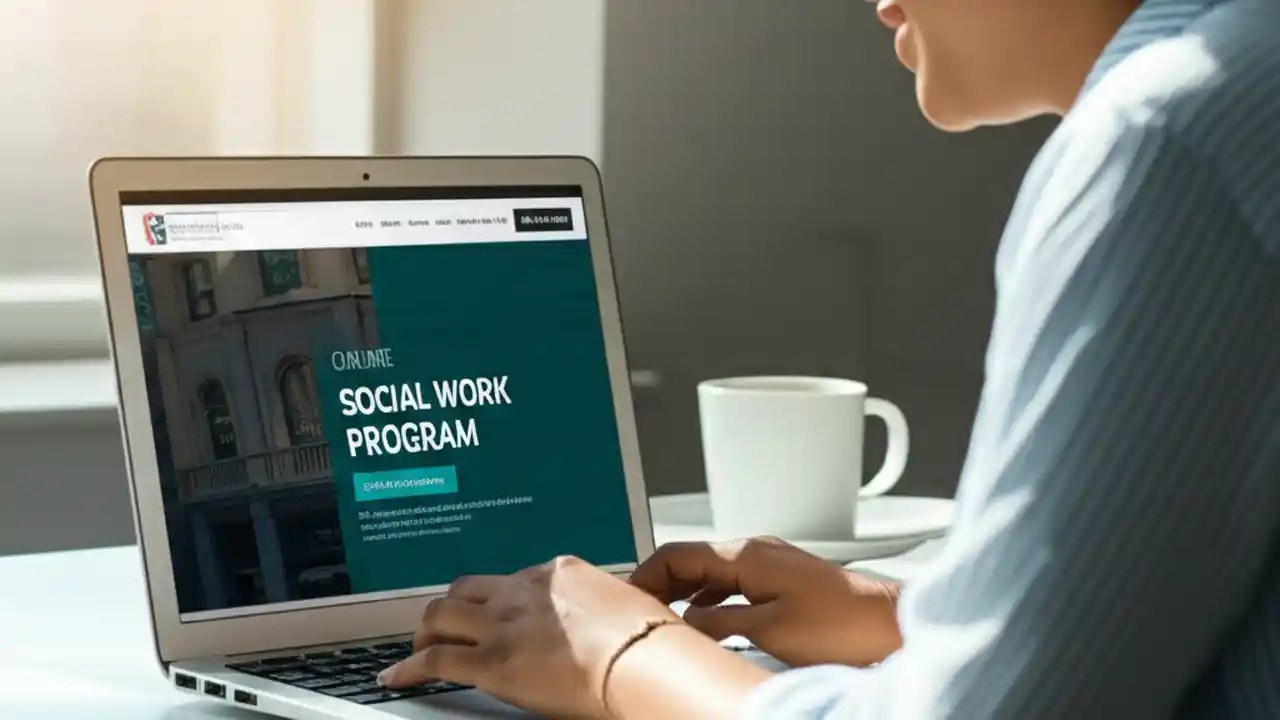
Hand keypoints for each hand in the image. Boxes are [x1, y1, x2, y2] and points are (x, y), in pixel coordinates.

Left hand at [377, 556, 679, 717]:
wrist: (642, 664)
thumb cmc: (647, 644)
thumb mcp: (626, 607)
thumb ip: (601, 608)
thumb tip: (604, 621)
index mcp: (559, 572)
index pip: (510, 579)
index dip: (495, 599)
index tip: (493, 612)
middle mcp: (524, 590)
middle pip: (466, 588)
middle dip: (451, 608)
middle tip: (443, 626)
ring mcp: (503, 623)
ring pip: (440, 615)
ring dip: (426, 632)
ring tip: (418, 647)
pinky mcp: (490, 661)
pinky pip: (434, 660)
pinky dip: (408, 668)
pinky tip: (397, 676)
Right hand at [631, 537, 902, 666]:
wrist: (889, 625)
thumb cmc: (842, 625)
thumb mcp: (769, 630)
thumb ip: (718, 624)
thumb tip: (684, 624)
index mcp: (746, 555)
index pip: (676, 554)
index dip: (644, 575)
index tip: (625, 598)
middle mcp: (755, 551)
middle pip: (689, 561)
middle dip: (658, 583)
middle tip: (637, 610)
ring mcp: (769, 563)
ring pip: (709, 573)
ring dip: (682, 592)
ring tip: (662, 617)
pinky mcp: (782, 580)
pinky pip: (730, 583)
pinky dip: (707, 599)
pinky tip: (702, 619)